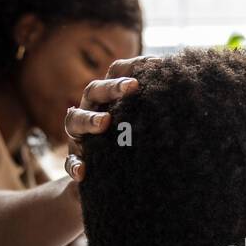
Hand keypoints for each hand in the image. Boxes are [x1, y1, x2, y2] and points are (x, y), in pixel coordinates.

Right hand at [62, 57, 154, 180]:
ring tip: (104, 122)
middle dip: (110, 88)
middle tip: (131, 87)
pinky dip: (74, 165)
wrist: (114, 176)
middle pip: (93, 92)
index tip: (151, 69)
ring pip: (74, 121)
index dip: (130, 68)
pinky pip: (71, 161)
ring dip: (89, 119)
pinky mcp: (77, 160)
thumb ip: (155, 101)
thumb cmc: (134, 138)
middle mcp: (90, 110)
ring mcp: (80, 135)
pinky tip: (83, 171)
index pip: (114, 74)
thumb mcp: (146, 119)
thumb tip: (174, 76)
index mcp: (107, 96)